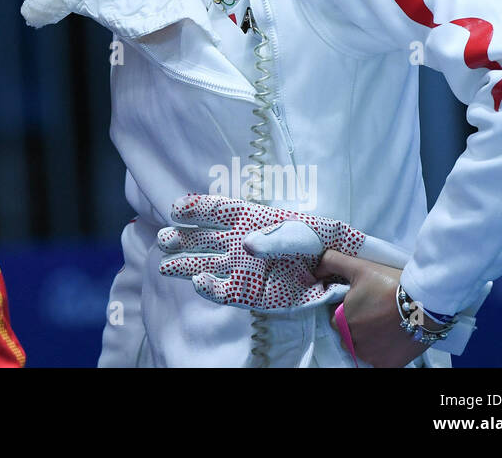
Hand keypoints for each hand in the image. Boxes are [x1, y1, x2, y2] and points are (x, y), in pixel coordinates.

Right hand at [157, 193, 370, 312]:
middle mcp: (239, 242)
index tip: (176, 209)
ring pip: (205, 263)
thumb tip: (245, 244)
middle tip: (163, 240)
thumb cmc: (319, 242)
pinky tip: (199, 281)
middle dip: (181, 238)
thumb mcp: (301, 233)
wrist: (338, 272)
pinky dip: (209, 288)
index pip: (216, 210)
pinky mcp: (249, 293)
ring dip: (185, 263)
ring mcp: (242, 267)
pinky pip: (223, 291)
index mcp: (250, 219)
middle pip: (202, 238)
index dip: (195, 208)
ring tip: (165, 264)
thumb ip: (274, 239)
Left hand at [317, 249, 425, 367]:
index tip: (365, 305)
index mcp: (344, 320)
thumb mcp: (359, 267)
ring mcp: (371, 355)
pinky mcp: (388, 365)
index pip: (338, 320)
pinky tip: (392, 339)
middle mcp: (354, 341)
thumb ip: (333, 263)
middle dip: (358, 327)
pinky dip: (383, 354)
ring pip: (363, 350)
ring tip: (386, 326)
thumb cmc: (390, 284)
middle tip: (377, 315)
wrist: (426, 304)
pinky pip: (378, 361)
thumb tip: (316, 268)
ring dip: (369, 341)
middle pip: (349, 336)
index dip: (350, 311)